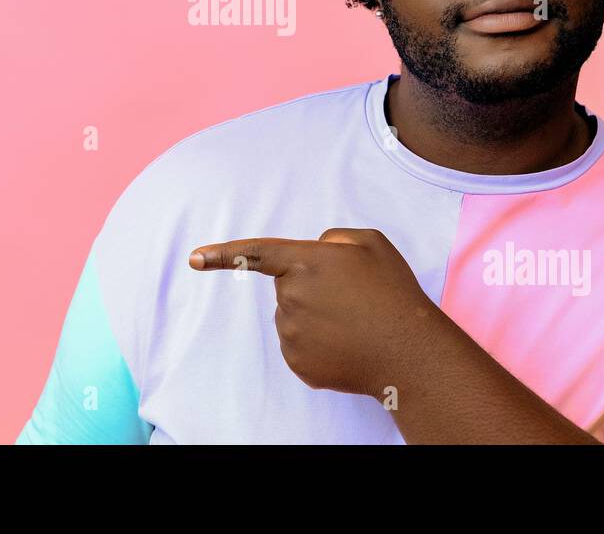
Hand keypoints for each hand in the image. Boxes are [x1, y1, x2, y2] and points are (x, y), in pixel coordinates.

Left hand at [187, 228, 443, 397]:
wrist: (409, 352)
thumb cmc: (393, 292)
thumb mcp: (370, 243)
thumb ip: (333, 239)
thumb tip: (315, 251)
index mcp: (305, 261)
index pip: (255, 253)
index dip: (222, 255)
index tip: (194, 258)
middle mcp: (291, 296)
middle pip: (287, 285)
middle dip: (310, 286)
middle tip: (350, 295)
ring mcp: (292, 333)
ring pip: (292, 316)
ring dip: (315, 315)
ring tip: (353, 321)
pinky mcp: (298, 363)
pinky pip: (299, 345)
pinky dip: (319, 344)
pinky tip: (346, 343)